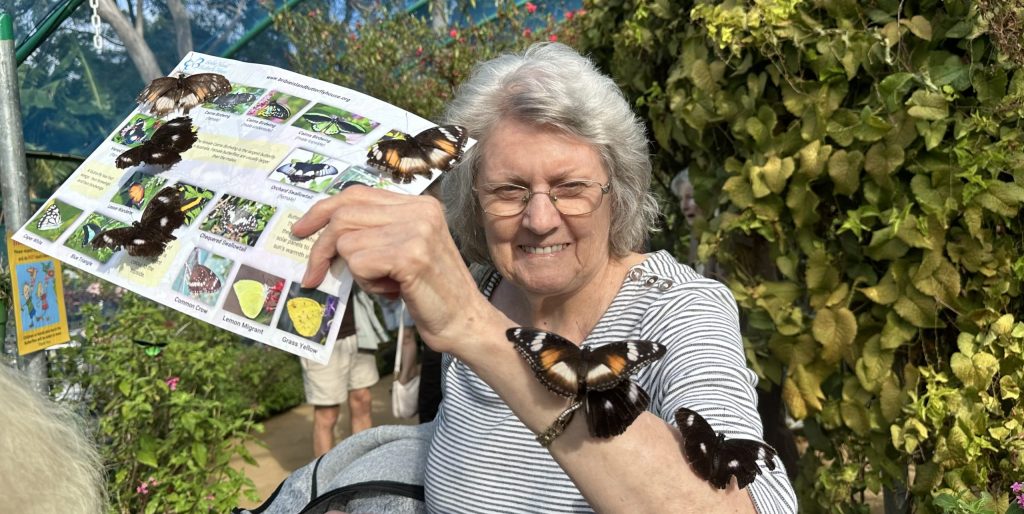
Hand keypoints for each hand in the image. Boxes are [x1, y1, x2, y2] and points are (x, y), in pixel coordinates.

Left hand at [291, 186, 495, 352]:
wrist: (465, 322)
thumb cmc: (430, 292)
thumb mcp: (404, 251)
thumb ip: (375, 232)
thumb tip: (323, 232)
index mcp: (419, 204)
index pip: (357, 194)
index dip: (323, 210)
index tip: (301, 230)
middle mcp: (420, 210)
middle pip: (345, 215)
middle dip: (321, 247)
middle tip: (313, 275)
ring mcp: (417, 231)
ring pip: (347, 242)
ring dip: (356, 272)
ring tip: (383, 285)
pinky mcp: (410, 256)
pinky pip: (359, 263)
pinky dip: (367, 283)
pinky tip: (392, 292)